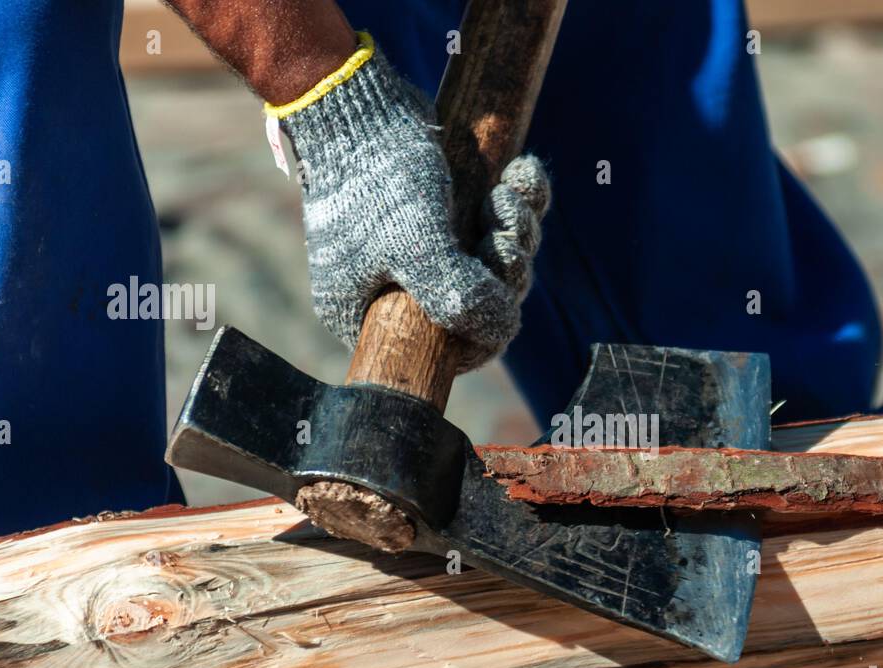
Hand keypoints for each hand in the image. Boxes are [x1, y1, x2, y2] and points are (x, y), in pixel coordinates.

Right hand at [275, 38, 549, 371]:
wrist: (358, 102)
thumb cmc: (378, 179)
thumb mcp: (415, 248)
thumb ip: (456, 297)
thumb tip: (502, 329)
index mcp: (367, 311)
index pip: (440, 350)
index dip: (485, 330)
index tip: (503, 296)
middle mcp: (393, 288)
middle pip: (476, 303)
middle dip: (505, 267)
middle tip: (504, 232)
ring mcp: (420, 250)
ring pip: (492, 262)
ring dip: (516, 229)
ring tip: (509, 193)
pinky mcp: (444, 213)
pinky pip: (495, 224)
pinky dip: (519, 202)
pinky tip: (523, 173)